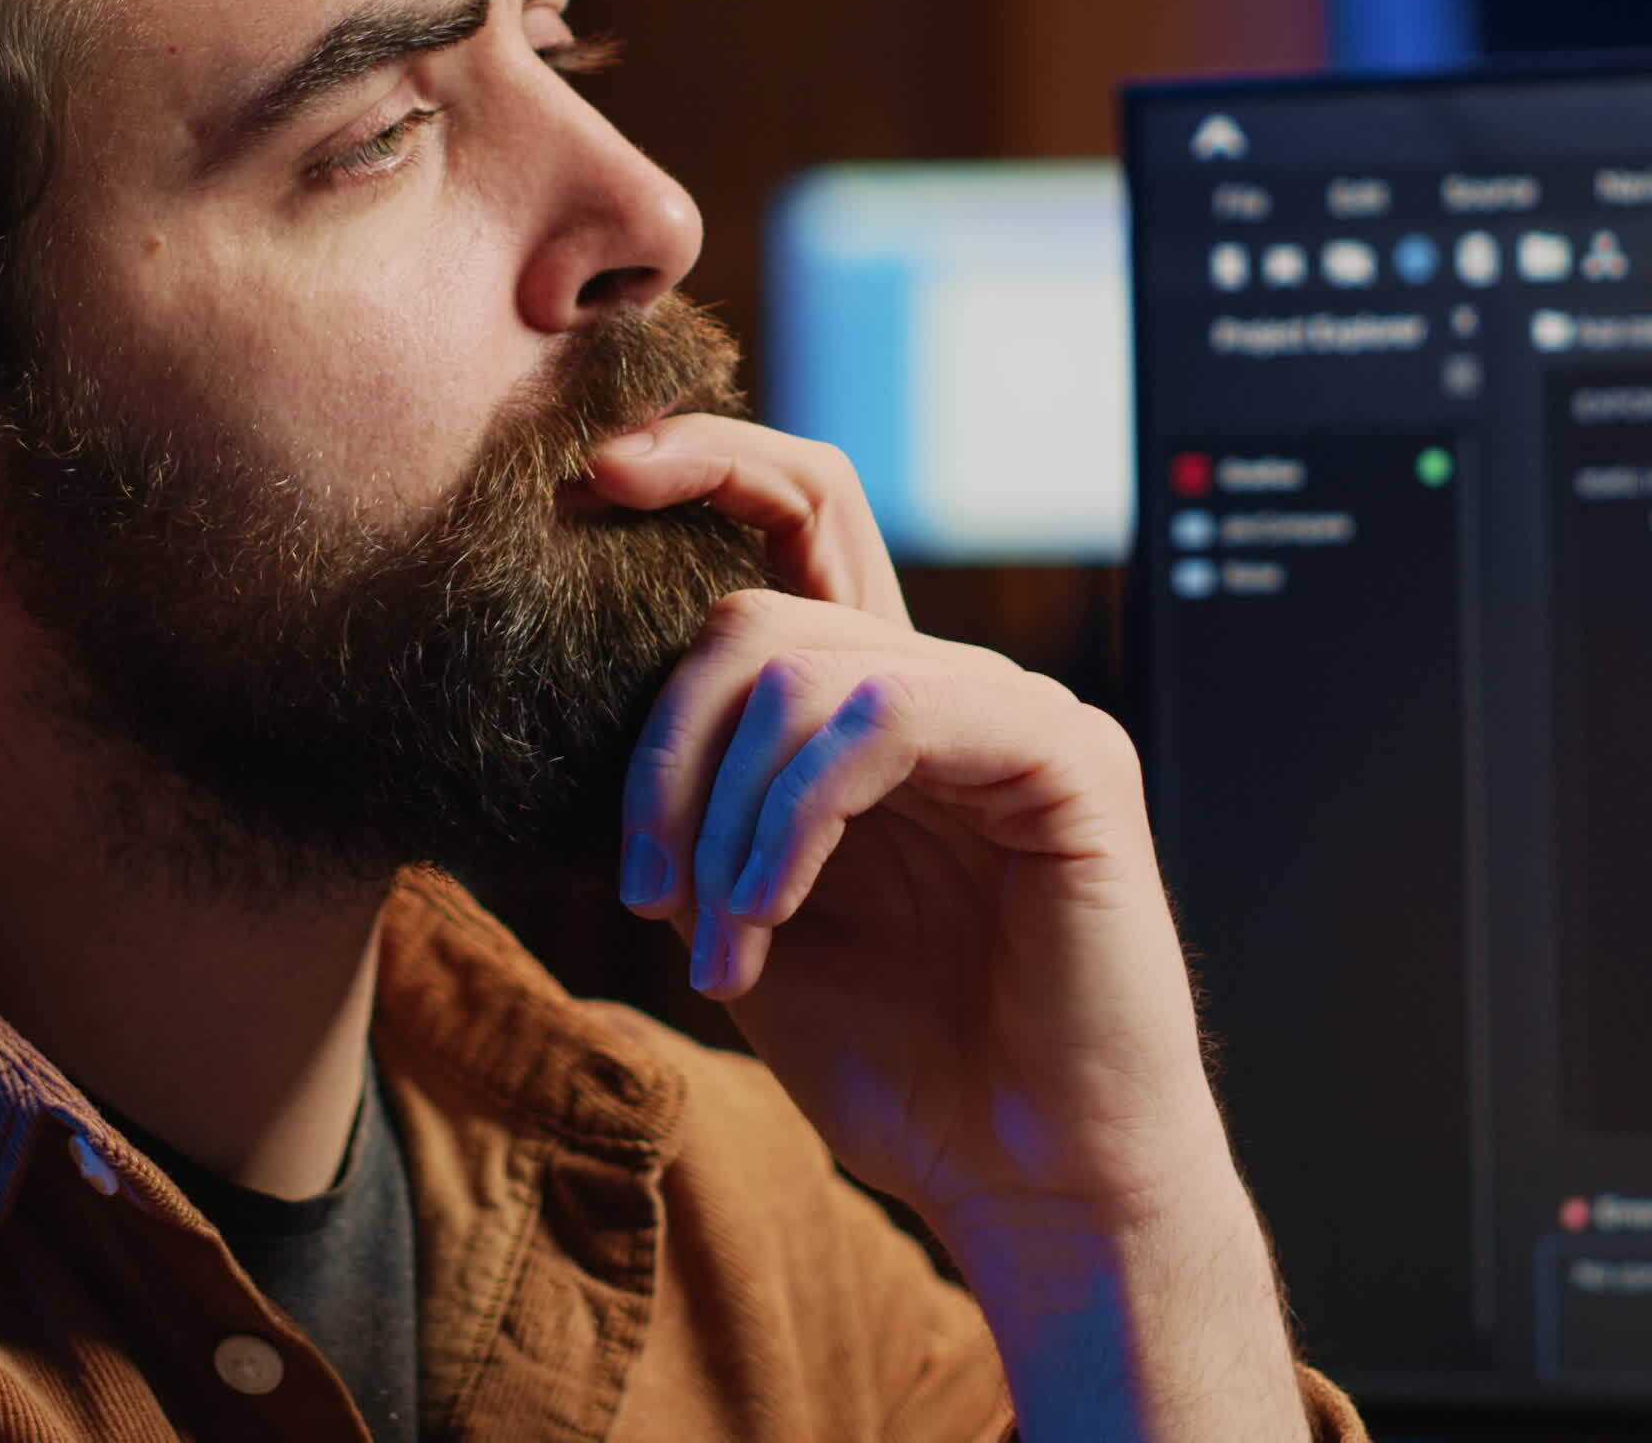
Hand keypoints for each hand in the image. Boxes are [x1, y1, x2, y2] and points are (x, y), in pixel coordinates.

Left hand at [591, 415, 1226, 1235]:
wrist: (1032, 1185)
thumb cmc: (903, 1071)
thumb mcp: (747, 926)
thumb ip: (691, 817)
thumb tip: (585, 733)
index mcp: (875, 711)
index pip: (795, 518)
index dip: (701, 465)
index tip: (589, 481)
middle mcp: (947, 687)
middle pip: (750, 613)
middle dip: (660, 752)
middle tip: (639, 893)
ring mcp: (1014, 713)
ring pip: (804, 671)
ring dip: (722, 819)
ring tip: (721, 946)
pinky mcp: (1066, 759)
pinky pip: (885, 717)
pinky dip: (793, 822)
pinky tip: (770, 921)